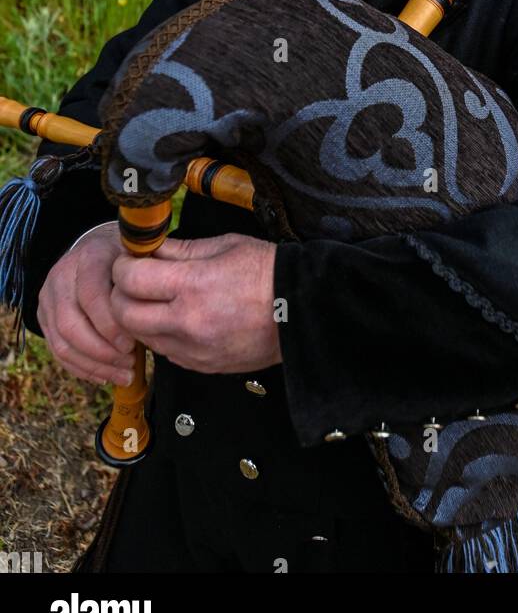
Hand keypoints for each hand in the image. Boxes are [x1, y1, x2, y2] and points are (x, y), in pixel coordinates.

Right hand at [38, 223, 136, 386]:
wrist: (100, 247)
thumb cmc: (128, 259)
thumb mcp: (141, 258)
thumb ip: (144, 282)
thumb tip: (152, 320)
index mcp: (89, 256)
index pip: (91, 295)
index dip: (110, 325)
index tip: (132, 344)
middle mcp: (62, 275)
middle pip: (71, 324)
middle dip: (102, 352)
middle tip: (129, 365)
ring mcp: (49, 297)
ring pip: (62, 342)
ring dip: (94, 365)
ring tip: (124, 375)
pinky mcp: (44, 316)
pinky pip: (57, 351)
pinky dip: (82, 368)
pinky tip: (106, 376)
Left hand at [108, 233, 280, 374]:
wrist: (300, 311)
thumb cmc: (266, 272)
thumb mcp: (224, 246)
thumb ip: (180, 250)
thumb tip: (149, 249)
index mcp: (192, 285)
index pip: (131, 279)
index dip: (122, 266)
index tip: (128, 261)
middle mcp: (186, 322)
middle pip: (124, 314)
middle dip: (121, 295)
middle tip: (134, 282)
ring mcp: (192, 349)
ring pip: (141, 337)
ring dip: (139, 318)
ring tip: (157, 301)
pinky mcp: (200, 366)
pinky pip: (164, 353)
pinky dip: (162, 336)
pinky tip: (178, 320)